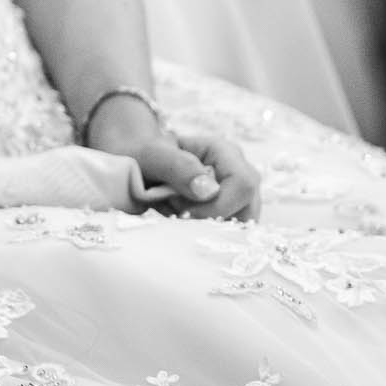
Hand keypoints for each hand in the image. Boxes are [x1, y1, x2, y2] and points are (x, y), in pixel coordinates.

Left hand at [84, 98, 260, 220]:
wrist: (135, 160)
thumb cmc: (142, 154)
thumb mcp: (152, 156)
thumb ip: (178, 168)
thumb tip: (210, 190)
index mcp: (223, 151)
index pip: (243, 185)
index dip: (217, 206)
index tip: (181, 212)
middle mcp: (238, 170)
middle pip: (250, 208)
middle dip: (215, 221)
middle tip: (178, 214)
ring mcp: (236, 192)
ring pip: (244, 224)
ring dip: (211, 229)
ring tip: (179, 215)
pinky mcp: (230, 210)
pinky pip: (232, 232)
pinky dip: (209, 234)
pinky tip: (184, 222)